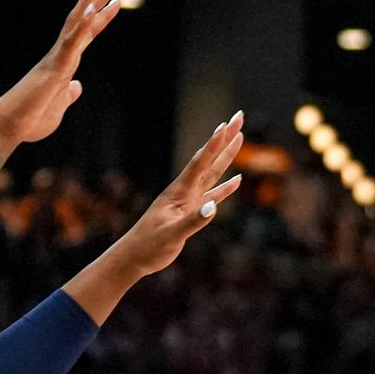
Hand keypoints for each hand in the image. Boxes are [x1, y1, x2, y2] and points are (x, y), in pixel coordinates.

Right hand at [0, 0, 127, 144]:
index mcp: (65, 62)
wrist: (8, 127)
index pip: (88, 31)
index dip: (102, 13)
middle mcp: (62, 53)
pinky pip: (71, 43)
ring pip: (78, 21)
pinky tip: (93, 8)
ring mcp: (57, 58)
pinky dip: (82, 25)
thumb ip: (68, 94)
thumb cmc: (29, 119)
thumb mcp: (58, 106)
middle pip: (84, 17)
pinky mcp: (54, 68)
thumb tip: (76, 86)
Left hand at [112, 114, 244, 277]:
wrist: (135, 256)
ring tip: (239, 137)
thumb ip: (193, 221)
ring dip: (226, 155)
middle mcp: (186, 191)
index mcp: (180, 192)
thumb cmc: (149, 246)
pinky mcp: (192, 212)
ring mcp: (189, 200)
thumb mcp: (171, 235)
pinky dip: (226, 188)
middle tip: (239, 117)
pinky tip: (237, 180)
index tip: (226, 125)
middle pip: (209, 159)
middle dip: (225, 138)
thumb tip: (213, 207)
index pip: (199, 163)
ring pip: (213, 173)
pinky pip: (213, 195)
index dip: (213, 144)